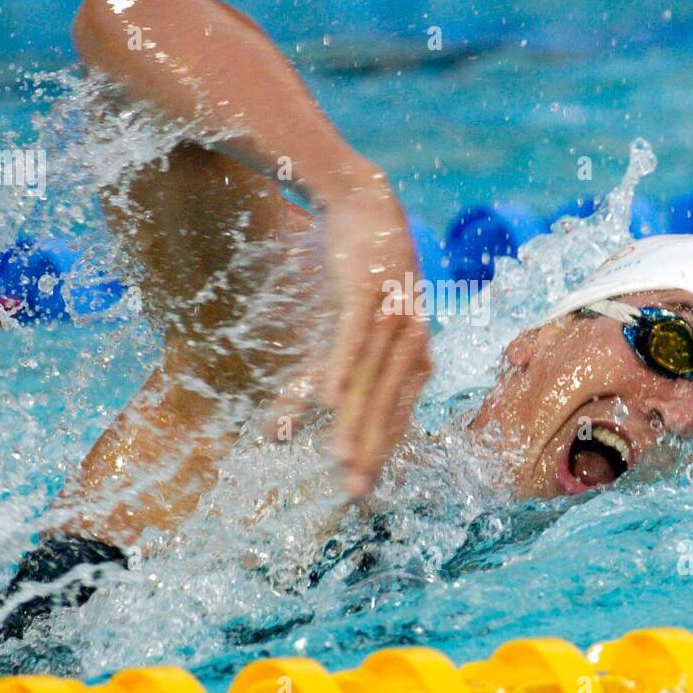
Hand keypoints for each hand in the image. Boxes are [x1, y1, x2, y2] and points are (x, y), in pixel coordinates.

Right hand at [269, 183, 431, 496]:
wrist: (362, 201)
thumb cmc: (354, 274)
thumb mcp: (336, 333)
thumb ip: (313, 381)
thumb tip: (279, 429)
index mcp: (413, 353)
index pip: (396, 414)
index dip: (378, 453)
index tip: (362, 491)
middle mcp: (410, 338)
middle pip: (386, 404)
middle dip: (369, 451)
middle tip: (353, 491)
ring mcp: (392, 314)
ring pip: (370, 379)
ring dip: (354, 420)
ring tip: (337, 459)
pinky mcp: (368, 291)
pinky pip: (352, 338)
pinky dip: (340, 369)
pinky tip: (327, 400)